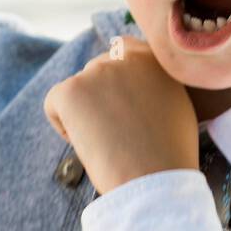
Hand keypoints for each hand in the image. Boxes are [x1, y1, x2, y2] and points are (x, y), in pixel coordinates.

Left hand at [43, 35, 198, 194]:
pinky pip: (54, 104)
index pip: (122, 50)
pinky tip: (87, 144)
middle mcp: (125, 57)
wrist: (156, 180)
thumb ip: (156, 85)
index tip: (123, 108)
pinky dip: (63, 126)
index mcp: (153, 58)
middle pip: (97, 71)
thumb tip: (134, 85)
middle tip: (115, 132)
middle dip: (100, 98)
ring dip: (85, 113)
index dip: (117, 80)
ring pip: (78, 90)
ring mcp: (96, 71)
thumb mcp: (177, 106)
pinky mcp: (71, 91)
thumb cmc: (169, 154)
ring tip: (106, 143)